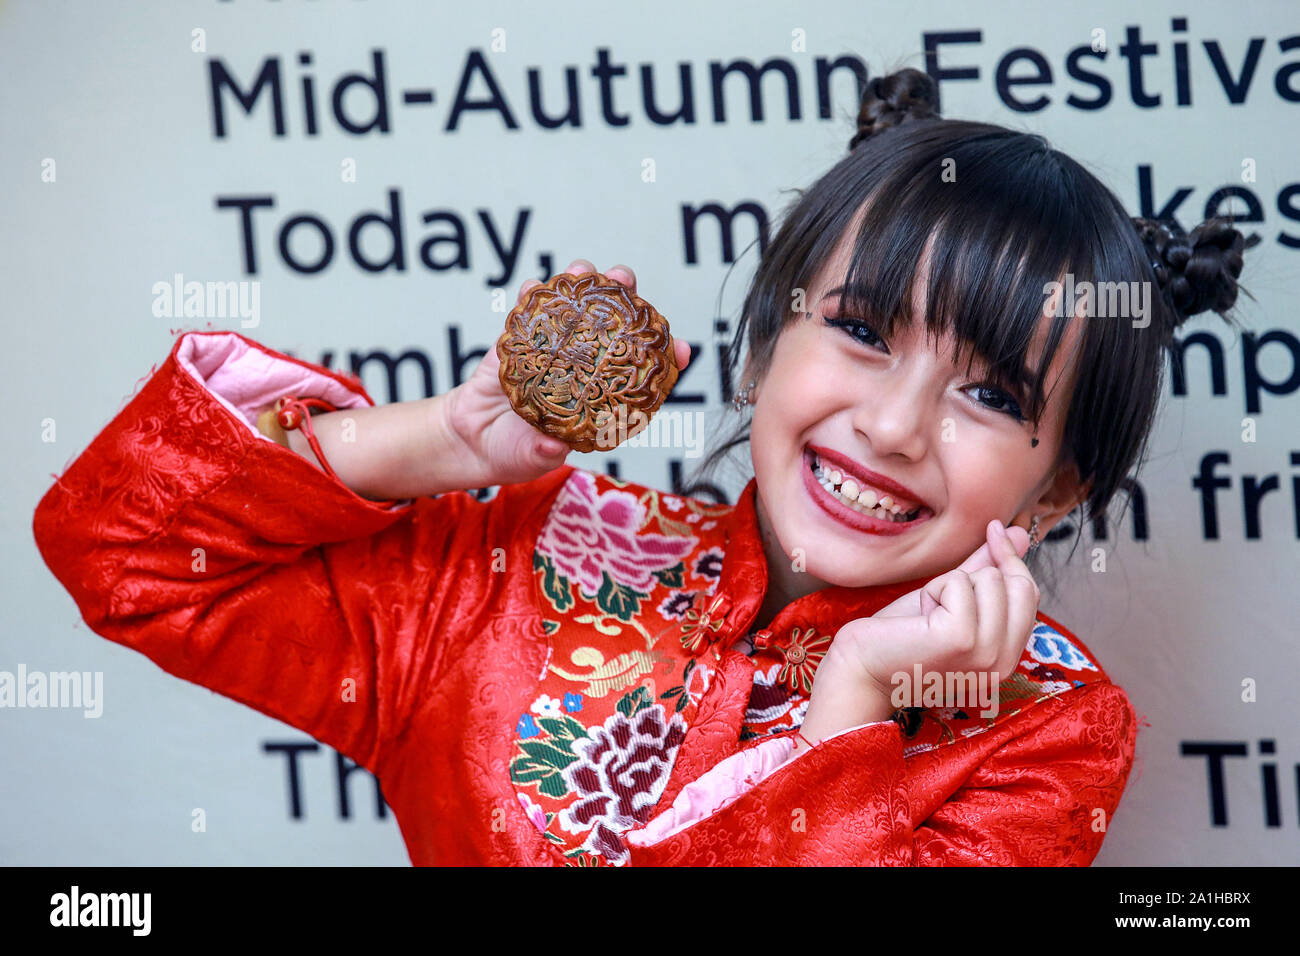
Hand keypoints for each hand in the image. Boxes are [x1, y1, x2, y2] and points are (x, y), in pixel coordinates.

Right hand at [445, 259, 691, 486]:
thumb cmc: (514, 452)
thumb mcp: (531, 458)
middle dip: (625, 300)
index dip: (665, 358)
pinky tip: (532, 286)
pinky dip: (532, 294)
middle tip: (624, 280)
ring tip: (583, 270)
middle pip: (614, 326)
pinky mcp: (524, 338)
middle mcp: (585, 365)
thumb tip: (555, 446)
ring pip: (576, 308)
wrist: (475, 437)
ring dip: (581, 283)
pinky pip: (531, 310)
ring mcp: (556, 347)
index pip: (642, 373)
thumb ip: (544, 452)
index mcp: (602, 395)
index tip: (683, 348)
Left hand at [820, 520, 1040, 722]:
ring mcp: (985, 654)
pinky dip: (933, 589)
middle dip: (975, 577)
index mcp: (1006, 659)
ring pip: (989, 579)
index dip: (1013, 559)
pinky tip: (919, 617)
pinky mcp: (961, 639)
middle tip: (938, 604)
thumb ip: (985, 570)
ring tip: (927, 616)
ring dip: (948, 585)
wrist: (862, 667)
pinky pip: (959, 582)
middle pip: (1018, 585)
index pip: (1030, 595)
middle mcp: (1003, 663)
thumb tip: (1018, 533)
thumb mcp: (952, 601)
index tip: (994, 528)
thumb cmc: (901, 637)